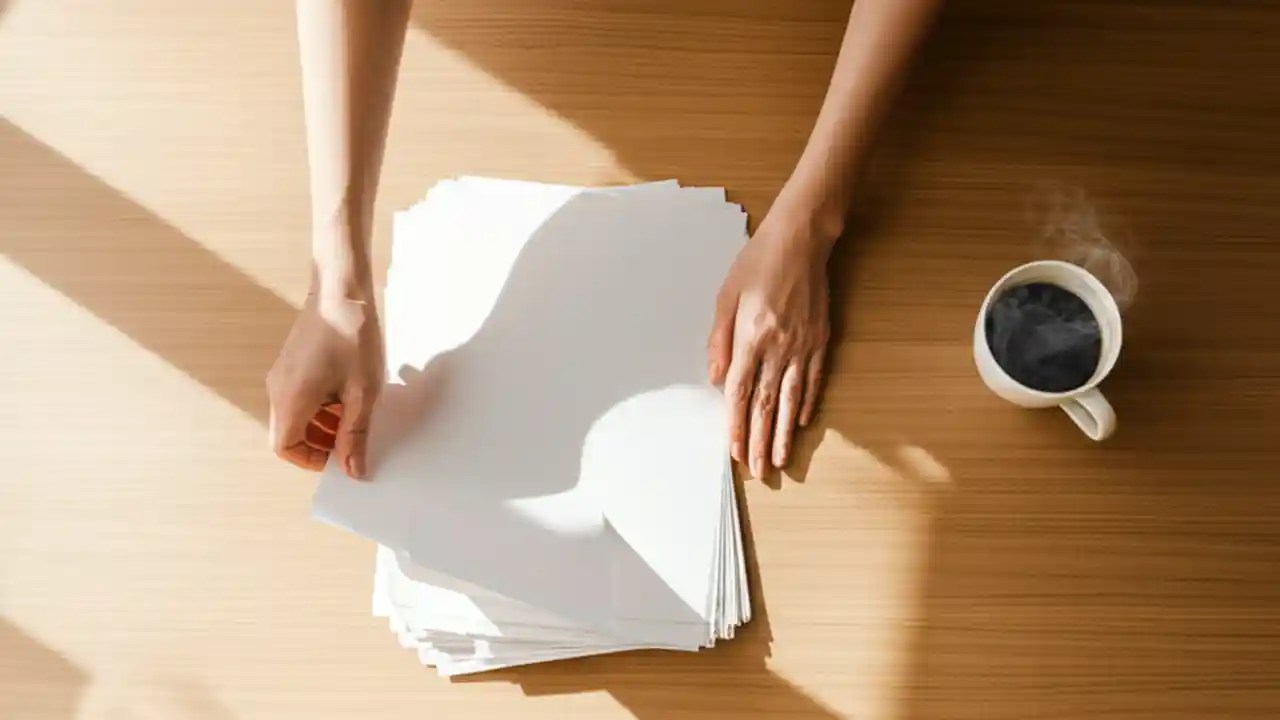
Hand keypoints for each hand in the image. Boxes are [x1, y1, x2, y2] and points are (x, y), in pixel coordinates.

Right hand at [266, 289, 383, 478]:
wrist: (341, 289)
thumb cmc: (353, 337)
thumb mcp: (363, 392)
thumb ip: (356, 434)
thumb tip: (353, 471)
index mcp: (290, 400)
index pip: (284, 448)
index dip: (311, 460)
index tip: (340, 457)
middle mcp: (277, 389)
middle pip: (290, 433)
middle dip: (321, 442)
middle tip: (354, 436)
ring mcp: (282, 373)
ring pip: (296, 415)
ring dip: (323, 423)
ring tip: (356, 411)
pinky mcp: (292, 362)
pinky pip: (299, 396)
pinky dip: (321, 404)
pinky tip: (349, 391)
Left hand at [708, 208, 833, 477]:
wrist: (800, 239)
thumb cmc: (756, 263)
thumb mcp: (725, 296)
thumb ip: (718, 340)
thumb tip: (716, 380)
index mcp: (750, 336)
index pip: (739, 393)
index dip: (735, 425)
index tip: (734, 451)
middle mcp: (778, 346)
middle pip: (765, 404)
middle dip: (759, 440)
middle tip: (758, 470)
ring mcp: (803, 345)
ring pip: (791, 399)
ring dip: (783, 433)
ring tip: (780, 459)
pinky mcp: (820, 339)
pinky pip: (813, 379)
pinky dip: (806, 404)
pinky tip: (799, 423)